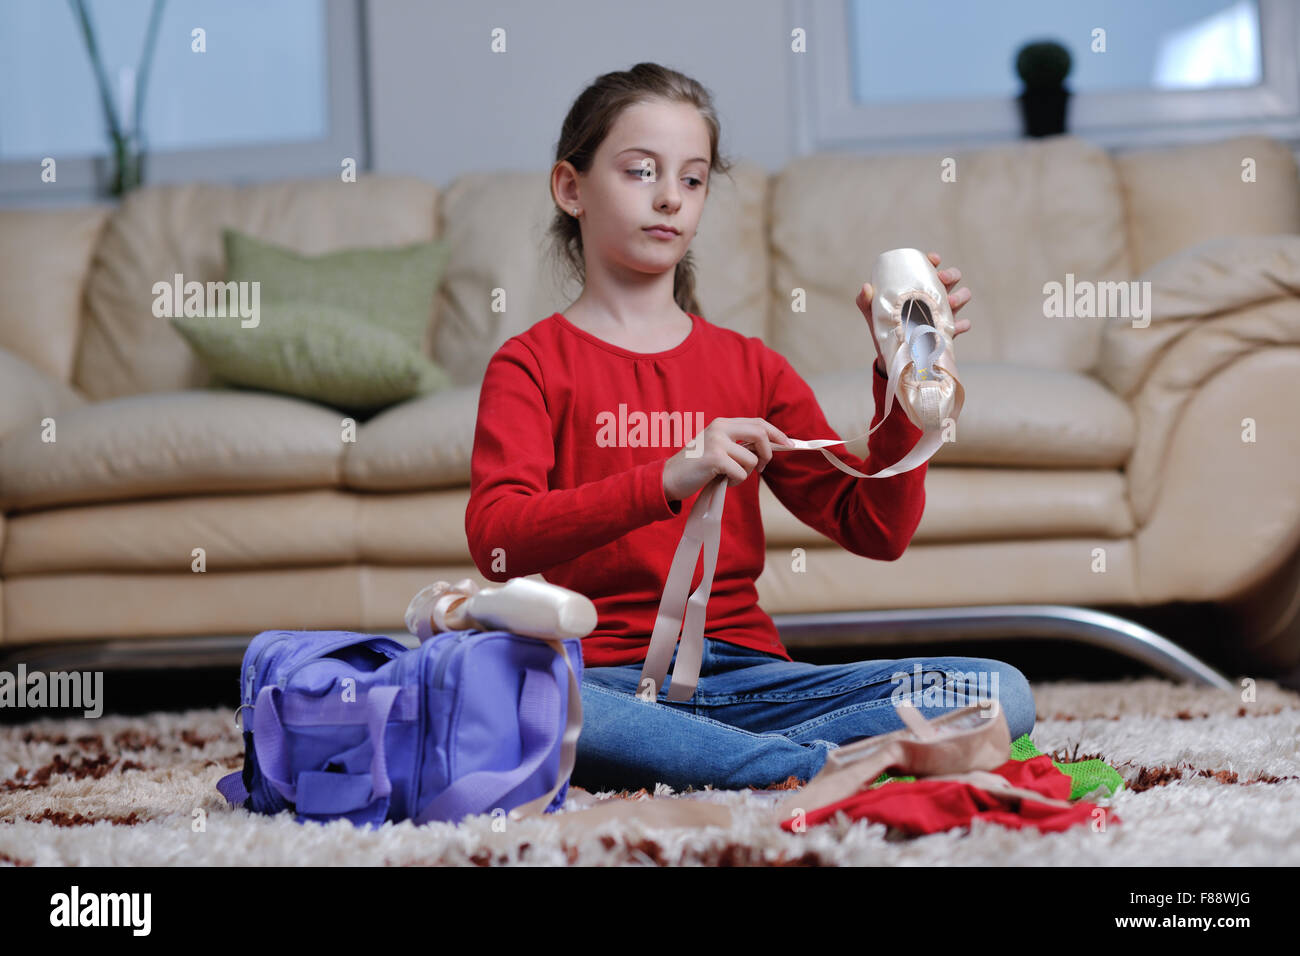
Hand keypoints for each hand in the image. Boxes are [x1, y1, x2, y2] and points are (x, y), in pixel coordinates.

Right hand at [662, 417, 791, 500]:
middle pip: (761, 434)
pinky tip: (723, 481)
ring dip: (746, 473)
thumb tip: (771, 447)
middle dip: (768, 453)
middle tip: (763, 467)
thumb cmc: (697, 466)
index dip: (777, 433)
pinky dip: (736, 481)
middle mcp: (720, 428)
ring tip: (730, 476)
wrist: (669, 478)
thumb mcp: (719, 447)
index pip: (758, 423)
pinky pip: (742, 472)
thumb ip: (739, 444)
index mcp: (723, 423)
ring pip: (752, 459)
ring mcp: (717, 442)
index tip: (789, 445)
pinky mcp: (715, 458)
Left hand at [855, 251, 972, 371]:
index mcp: (917, 286)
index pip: (929, 267)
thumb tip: (866, 287)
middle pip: (951, 278)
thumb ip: (865, 300)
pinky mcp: (947, 331)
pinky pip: (961, 325)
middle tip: (942, 281)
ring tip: (951, 303)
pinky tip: (957, 325)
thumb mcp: (872, 313)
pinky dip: (962, 323)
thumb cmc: (883, 326)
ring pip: (962, 296)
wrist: (890, 354)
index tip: (933, 260)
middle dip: (951, 275)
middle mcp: (933, 296)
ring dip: (960, 296)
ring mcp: (942, 312)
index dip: (933, 260)